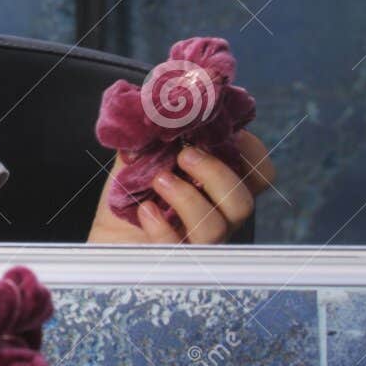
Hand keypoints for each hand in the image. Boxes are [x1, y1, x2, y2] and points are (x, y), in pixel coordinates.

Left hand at [86, 130, 275, 243]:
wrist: (107, 237)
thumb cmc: (130, 196)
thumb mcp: (142, 155)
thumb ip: (155, 133)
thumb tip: (156, 103)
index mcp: (219, 187)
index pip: (259, 173)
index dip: (249, 152)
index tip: (218, 132)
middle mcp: (217, 217)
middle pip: (244, 202)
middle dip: (217, 174)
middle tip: (184, 155)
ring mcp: (197, 242)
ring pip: (216, 228)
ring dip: (187, 197)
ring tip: (158, 179)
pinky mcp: (171, 261)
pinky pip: (178, 249)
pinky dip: (161, 226)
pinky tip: (144, 210)